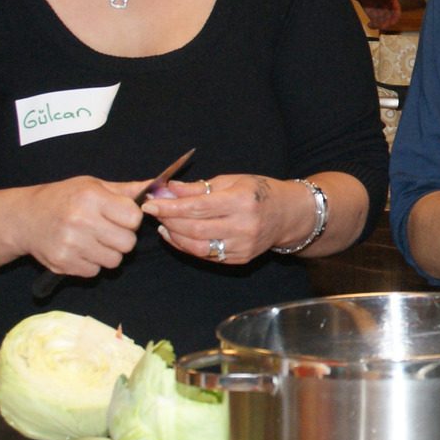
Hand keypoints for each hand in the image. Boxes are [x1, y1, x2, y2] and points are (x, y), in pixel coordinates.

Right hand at [21, 177, 148, 276]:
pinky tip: (79, 250)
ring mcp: (71, 244)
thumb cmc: (63, 198)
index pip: (134, 218)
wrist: (24, 218)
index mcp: (91, 197)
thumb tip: (157, 187)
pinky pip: (95, 271)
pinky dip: (91, 264)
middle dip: (122, 238)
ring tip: (93, 240)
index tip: (120, 216)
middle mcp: (80, 220)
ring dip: (108, 253)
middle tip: (106, 230)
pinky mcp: (63, 264)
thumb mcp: (92, 186)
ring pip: (114, 260)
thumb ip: (125, 190)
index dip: (131, 219)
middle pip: (128, 243)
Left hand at [144, 174, 303, 264]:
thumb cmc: (259, 192)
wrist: (288, 214)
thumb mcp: (232, 180)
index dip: (170, 206)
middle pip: (195, 228)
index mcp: (241, 201)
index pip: (197, 207)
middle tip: (153, 212)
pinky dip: (188, 247)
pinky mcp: (240, 259)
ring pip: (198, 247)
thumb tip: (168, 189)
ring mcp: (242, 246)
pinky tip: (178, 236)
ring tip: (164, 225)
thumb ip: (199, 187)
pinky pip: (207, 256)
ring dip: (175, 237)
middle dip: (169, 220)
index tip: (150, 203)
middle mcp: (243, 226)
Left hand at [352, 0, 400, 29]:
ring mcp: (379, 12)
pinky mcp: (372, 15)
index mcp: (390, 1)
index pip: (396, 11)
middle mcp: (386, 8)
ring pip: (383, 22)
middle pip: (390, 19)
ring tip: (372, 24)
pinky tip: (369, 24)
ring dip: (379, 26)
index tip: (392, 22)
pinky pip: (375, 23)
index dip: (395, 18)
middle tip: (380, 25)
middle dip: (386, 24)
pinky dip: (373, 26)